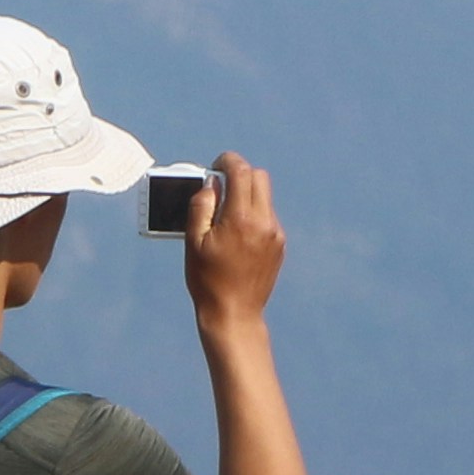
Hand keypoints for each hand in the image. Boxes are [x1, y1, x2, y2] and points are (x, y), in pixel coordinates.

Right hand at [182, 152, 283, 331]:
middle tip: (221, 185)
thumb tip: (211, 183)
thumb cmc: (208, 280)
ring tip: (226, 215)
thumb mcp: (194, 242)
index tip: (217, 164)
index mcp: (240, 219)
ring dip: (247, 195)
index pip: (241, 172)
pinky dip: (253, 214)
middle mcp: (263, 222)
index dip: (228, 161)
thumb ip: (201, 206)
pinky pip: (267, 216)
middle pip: (259, 177)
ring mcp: (275, 233)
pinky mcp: (279, 245)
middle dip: (240, 174)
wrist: (234, 313)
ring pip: (265, 197)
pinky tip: (237, 233)